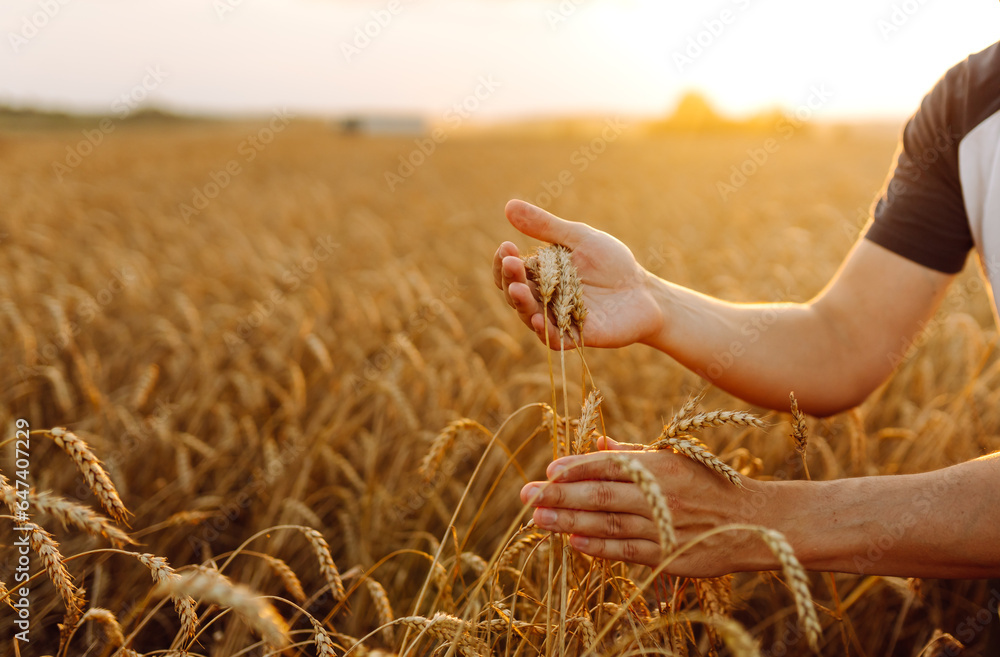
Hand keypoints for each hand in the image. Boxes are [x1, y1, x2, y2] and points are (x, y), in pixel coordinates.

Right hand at [493, 200, 663, 348]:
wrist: (644, 291)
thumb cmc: (612, 263)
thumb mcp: (579, 238)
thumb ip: (546, 226)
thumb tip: (508, 205)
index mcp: (540, 275)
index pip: (511, 272)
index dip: (503, 262)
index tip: (506, 247)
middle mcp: (543, 299)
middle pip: (515, 293)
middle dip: (509, 278)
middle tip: (512, 262)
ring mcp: (557, 319)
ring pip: (529, 316)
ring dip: (521, 303)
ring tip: (518, 289)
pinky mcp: (575, 337)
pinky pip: (553, 339)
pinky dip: (543, 331)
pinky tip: (537, 319)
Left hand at [520, 436, 772, 576]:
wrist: (755, 522)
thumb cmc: (710, 485)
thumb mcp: (677, 458)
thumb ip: (634, 453)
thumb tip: (597, 444)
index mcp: (660, 466)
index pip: (609, 465)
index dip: (577, 467)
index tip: (549, 470)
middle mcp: (659, 496)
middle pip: (600, 495)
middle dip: (560, 495)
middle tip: (527, 495)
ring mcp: (662, 527)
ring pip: (606, 524)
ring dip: (569, 522)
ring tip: (538, 520)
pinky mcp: (667, 556)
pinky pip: (625, 550)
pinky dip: (597, 547)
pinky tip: (572, 542)